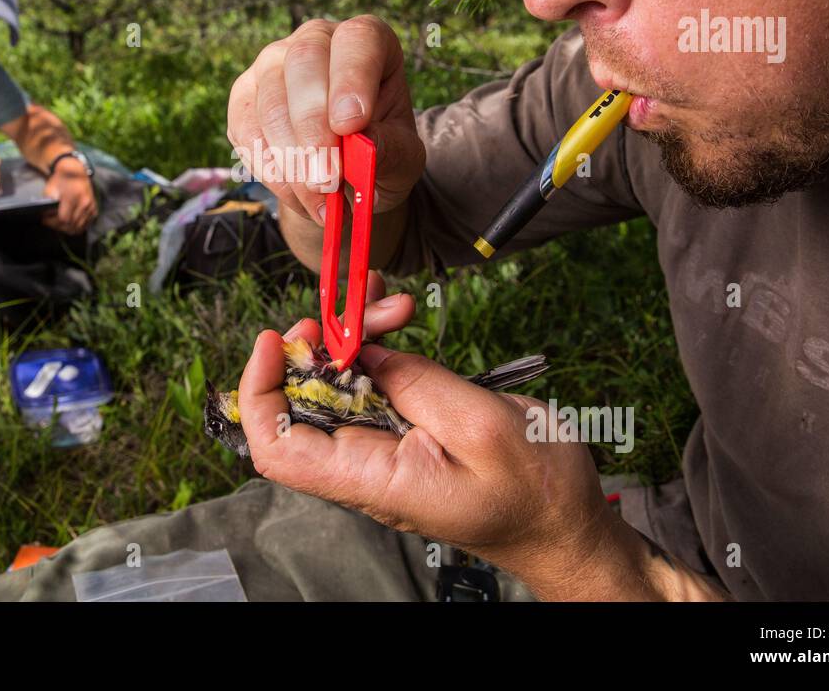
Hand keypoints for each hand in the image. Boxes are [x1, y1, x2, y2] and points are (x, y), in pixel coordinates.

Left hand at [42, 160, 96, 233]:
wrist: (76, 172)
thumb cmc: (61, 179)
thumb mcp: (50, 188)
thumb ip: (48, 203)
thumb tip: (46, 215)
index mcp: (73, 197)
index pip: (63, 219)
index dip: (52, 222)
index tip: (44, 220)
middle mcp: (84, 203)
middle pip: (71, 225)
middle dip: (58, 226)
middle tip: (50, 222)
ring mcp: (91, 207)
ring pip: (78, 227)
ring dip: (66, 229)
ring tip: (58, 223)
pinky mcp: (94, 210)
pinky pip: (85, 225)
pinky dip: (76, 227)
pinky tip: (68, 224)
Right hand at [227, 16, 426, 226]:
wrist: (347, 173)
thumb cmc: (381, 151)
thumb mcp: (402, 156)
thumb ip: (390, 149)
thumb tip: (362, 145)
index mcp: (367, 40)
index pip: (357, 39)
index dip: (351, 78)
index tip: (351, 125)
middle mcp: (316, 40)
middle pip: (304, 62)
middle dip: (313, 126)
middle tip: (327, 179)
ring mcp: (272, 65)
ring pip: (270, 102)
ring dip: (292, 160)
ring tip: (319, 203)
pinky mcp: (244, 98)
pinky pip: (245, 130)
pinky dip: (270, 171)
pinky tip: (298, 196)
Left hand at [236, 279, 641, 599]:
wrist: (567, 527)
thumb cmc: (536, 493)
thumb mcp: (483, 426)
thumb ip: (416, 384)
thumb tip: (364, 351)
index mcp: (372, 479)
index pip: (277, 447)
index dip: (260, 392)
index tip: (276, 339)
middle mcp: (365, 467)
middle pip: (303, 402)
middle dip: (318, 343)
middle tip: (355, 306)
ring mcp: (382, 449)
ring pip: (338, 385)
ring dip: (353, 335)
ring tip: (390, 302)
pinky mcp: (403, 432)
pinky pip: (371, 385)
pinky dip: (377, 346)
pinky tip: (396, 317)